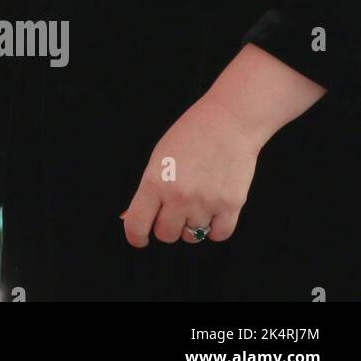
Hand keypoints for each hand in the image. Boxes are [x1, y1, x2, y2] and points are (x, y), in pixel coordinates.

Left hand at [122, 95, 263, 247]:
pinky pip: (219, 235)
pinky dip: (215, 228)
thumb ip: (146, 191)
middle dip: (166, 226)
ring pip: (192, 236)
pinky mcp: (231, 205)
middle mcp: (179, 197)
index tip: (139, 238)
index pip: (137, 224)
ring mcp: (206, 203)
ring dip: (191, 225)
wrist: (228, 123)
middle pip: (166, 235)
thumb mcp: (158, 159)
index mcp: (155, 182)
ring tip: (195, 203)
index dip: (136, 236)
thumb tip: (129, 217)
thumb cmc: (190, 136)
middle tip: (172, 210)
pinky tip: (212, 212)